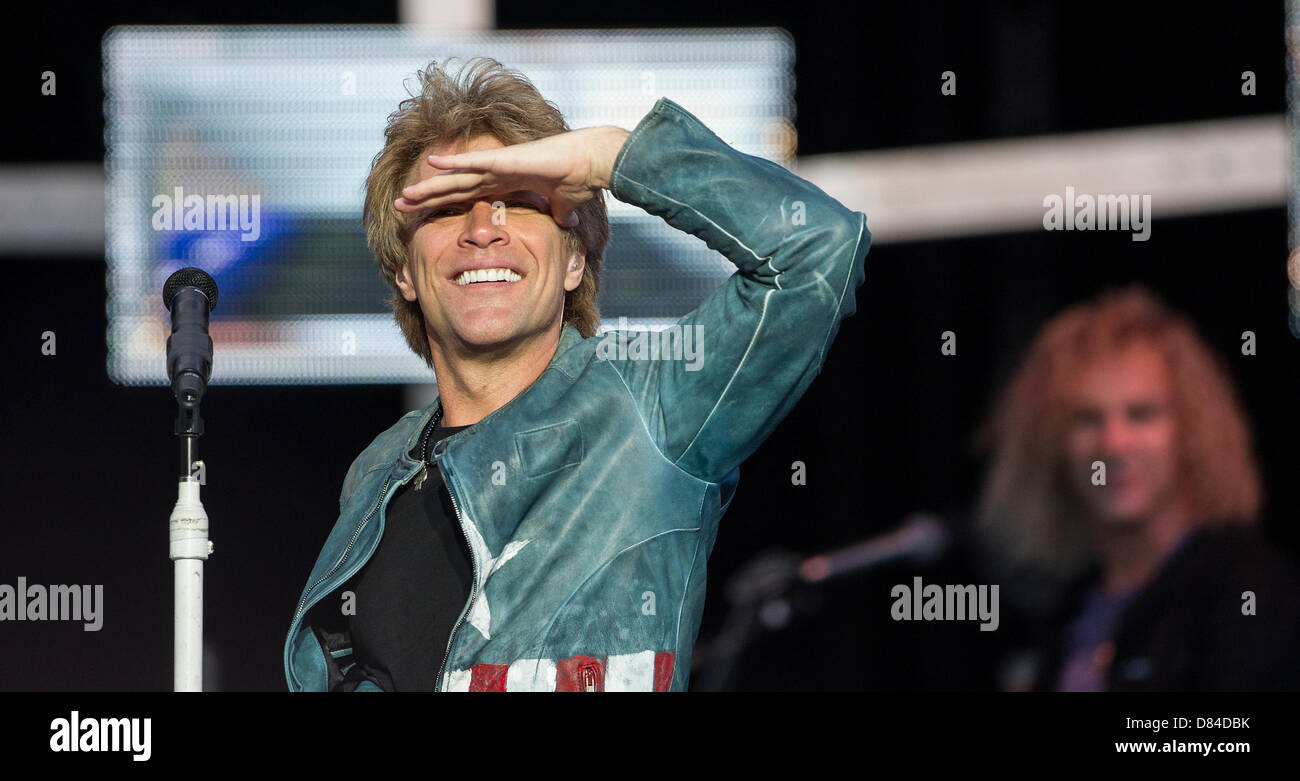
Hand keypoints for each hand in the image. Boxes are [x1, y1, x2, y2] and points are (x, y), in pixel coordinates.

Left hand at [395, 125, 629, 227]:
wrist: (591, 164)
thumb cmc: (580, 180)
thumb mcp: (563, 207)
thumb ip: (559, 214)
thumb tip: (567, 224)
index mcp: (505, 184)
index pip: (466, 197)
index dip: (444, 205)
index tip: (424, 216)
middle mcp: (496, 173)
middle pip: (452, 189)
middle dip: (426, 199)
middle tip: (400, 206)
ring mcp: (498, 165)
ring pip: (455, 178)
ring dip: (430, 188)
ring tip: (405, 196)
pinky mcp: (506, 160)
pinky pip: (474, 162)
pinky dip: (453, 163)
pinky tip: (432, 163)